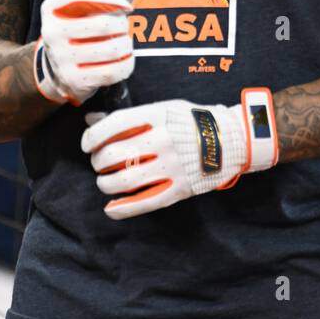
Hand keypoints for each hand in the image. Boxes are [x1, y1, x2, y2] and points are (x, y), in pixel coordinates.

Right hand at [33, 0, 139, 106]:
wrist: (58, 68)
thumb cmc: (79, 29)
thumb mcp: (87, 7)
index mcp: (51, 8)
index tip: (127, 6)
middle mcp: (51, 32)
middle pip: (104, 24)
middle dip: (122, 25)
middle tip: (122, 28)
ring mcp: (61, 58)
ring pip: (112, 49)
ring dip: (126, 46)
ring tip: (124, 44)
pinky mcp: (74, 80)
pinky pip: (112, 72)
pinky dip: (125, 65)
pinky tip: (124, 60)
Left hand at [81, 91, 278, 218]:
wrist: (232, 140)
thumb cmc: (191, 122)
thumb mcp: (162, 109)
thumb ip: (128, 116)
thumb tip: (90, 119)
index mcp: (158, 116)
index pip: (112, 126)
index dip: (91, 138)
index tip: (88, 144)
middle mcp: (163, 141)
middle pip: (113, 156)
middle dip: (98, 162)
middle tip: (100, 162)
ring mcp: (172, 166)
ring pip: (123, 181)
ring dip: (106, 183)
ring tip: (106, 180)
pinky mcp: (180, 189)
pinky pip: (144, 203)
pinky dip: (122, 209)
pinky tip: (111, 208)